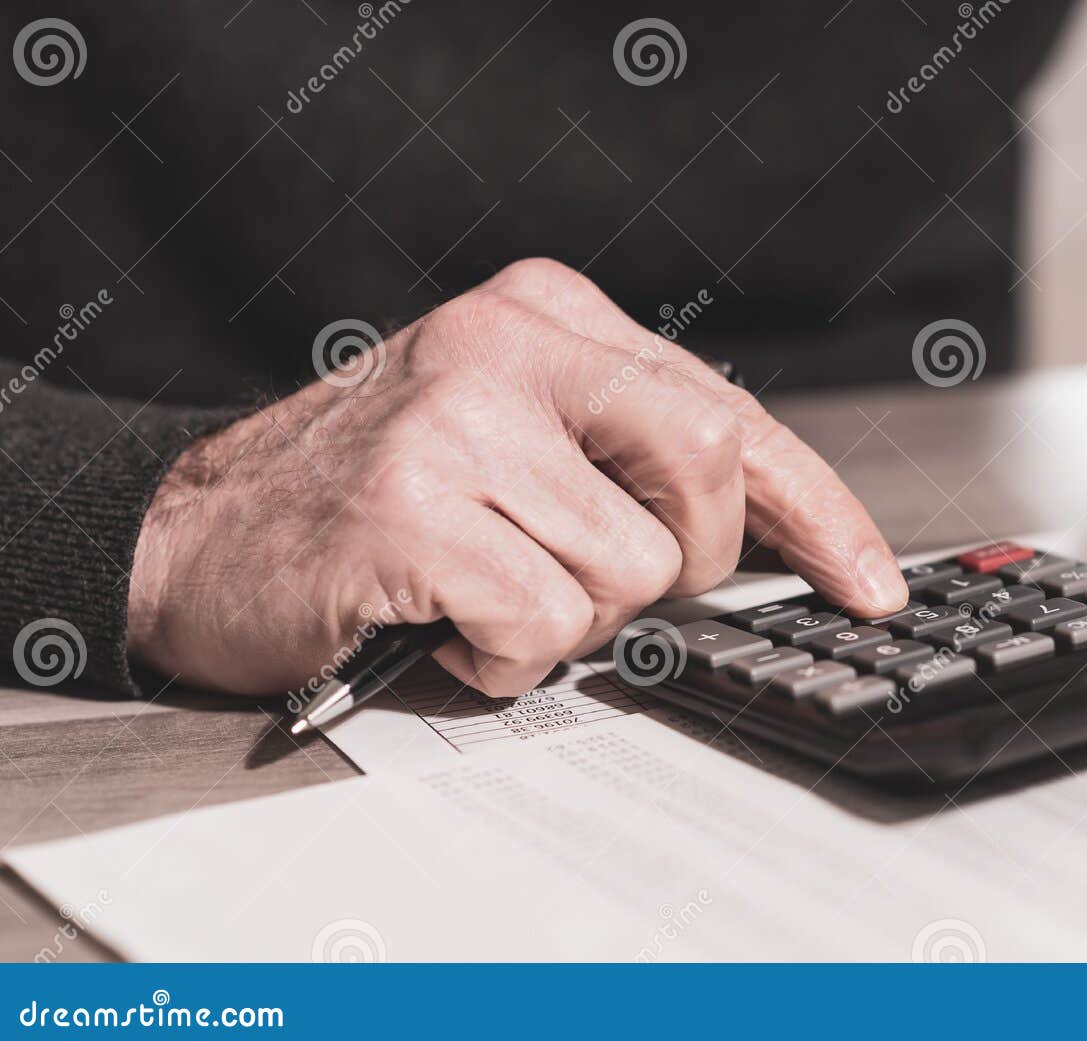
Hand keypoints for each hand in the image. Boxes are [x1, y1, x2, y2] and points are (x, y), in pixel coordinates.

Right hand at [127, 258, 906, 696]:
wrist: (198, 538)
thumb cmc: (371, 506)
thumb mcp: (513, 445)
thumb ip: (626, 465)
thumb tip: (766, 541)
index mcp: (550, 317)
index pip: (732, 415)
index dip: (818, 510)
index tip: (867, 584)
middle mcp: (508, 343)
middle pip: (704, 473)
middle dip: (675, 565)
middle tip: (588, 580)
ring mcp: (456, 416)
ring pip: (626, 571)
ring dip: (564, 621)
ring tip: (481, 593)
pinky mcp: (410, 504)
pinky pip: (542, 624)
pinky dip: (502, 657)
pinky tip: (440, 622)